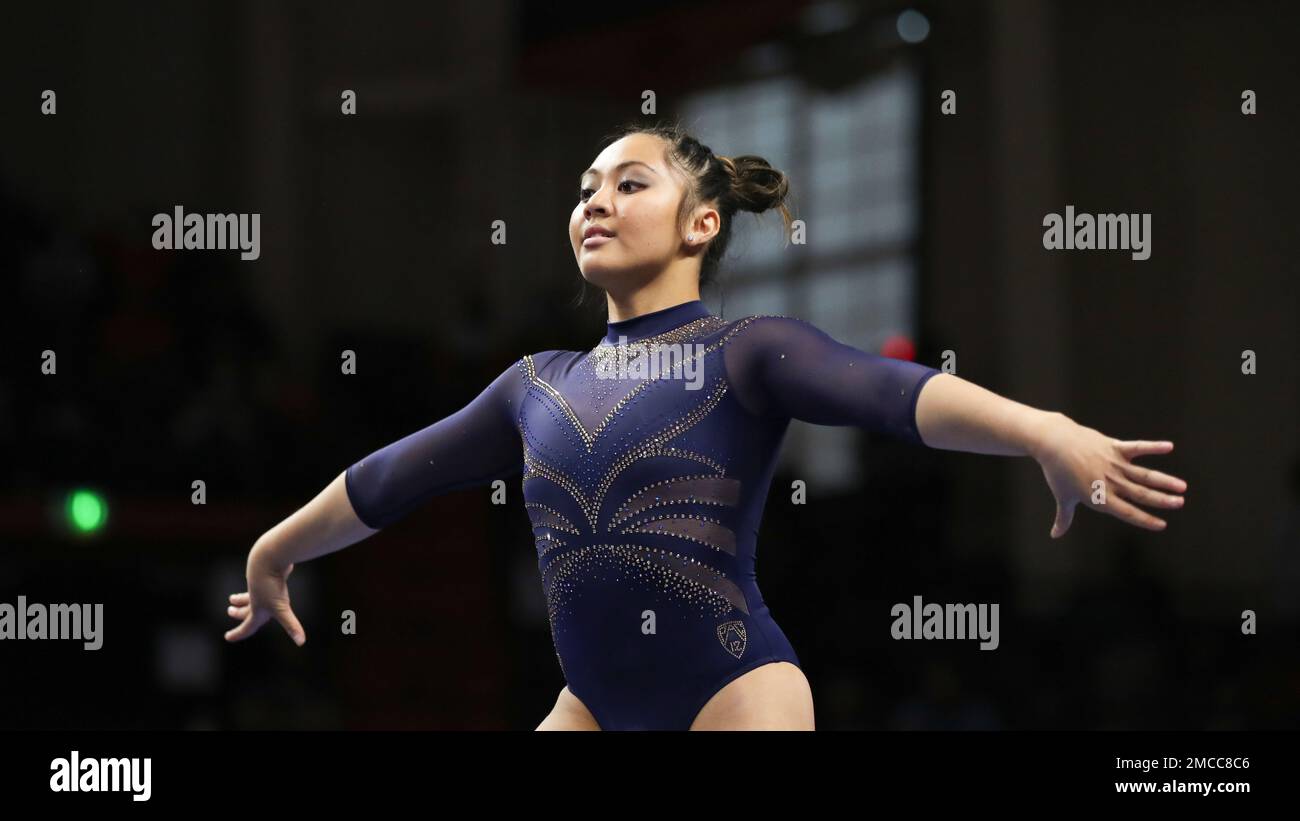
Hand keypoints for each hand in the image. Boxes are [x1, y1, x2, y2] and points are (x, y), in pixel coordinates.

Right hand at [225, 542, 306, 644]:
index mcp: (258, 609)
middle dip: (238, 614)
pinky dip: (259, 584)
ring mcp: (260, 586)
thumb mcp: (281, 608)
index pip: (247, 627)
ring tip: (233, 598)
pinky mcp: (268, 575)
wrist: (267, 558)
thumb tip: (301, 643)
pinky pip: (262, 582)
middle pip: (246, 610)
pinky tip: (263, 581)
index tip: (228, 637)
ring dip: (242, 599)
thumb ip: (291, 626)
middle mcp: (257, 598)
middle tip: (230, 611)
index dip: (238, 634)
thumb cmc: (272, 585)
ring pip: (250, 595)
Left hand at [1033, 416, 1186, 537]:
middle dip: (1162, 500)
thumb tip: (1054, 535)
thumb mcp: (1063, 497)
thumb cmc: (1057, 472)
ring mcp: (1113, 464)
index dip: (1144, 519)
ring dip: (1164, 480)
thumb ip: (1064, 518)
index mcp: (1099, 497)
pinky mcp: (1114, 447)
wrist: (1053, 443)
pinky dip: (1152, 446)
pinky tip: (1169, 446)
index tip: (1162, 525)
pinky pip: (1136, 447)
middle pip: (1140, 493)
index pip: (1126, 512)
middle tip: (1180, 503)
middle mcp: (1110, 482)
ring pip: (1144, 474)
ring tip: (1182, 486)